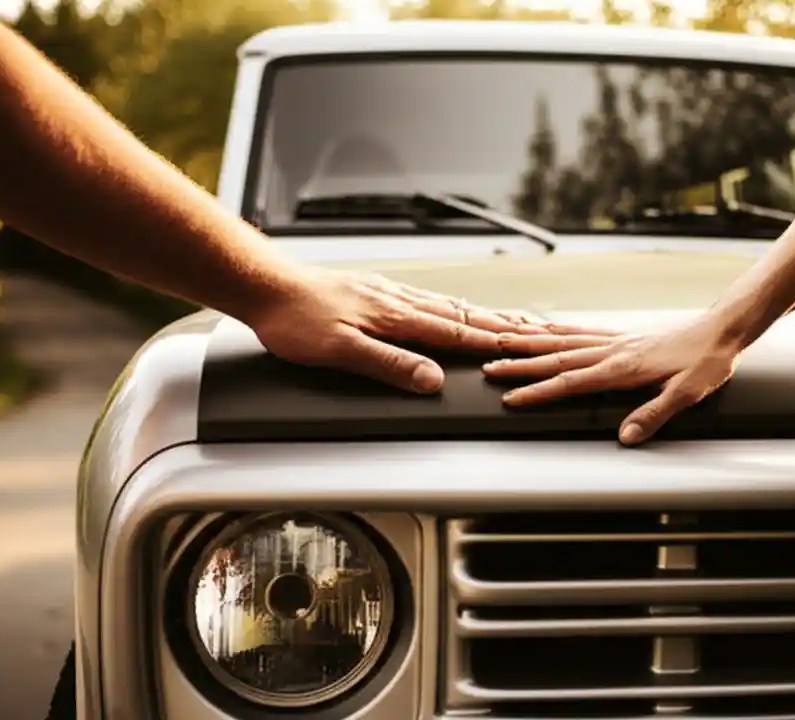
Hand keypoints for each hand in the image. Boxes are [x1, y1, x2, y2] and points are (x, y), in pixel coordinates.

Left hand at [247, 266, 545, 392]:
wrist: (265, 285)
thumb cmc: (295, 319)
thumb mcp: (341, 350)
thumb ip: (389, 364)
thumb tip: (430, 379)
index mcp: (393, 317)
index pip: (451, 334)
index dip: (487, 343)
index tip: (519, 348)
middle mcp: (395, 300)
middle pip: (456, 315)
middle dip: (494, 325)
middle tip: (529, 330)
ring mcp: (384, 293)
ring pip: (441, 305)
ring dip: (475, 314)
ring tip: (502, 320)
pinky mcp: (371, 291)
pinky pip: (422, 299)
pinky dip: (447, 306)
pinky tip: (445, 307)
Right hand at [482, 316, 739, 445]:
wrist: (722, 329)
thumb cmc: (707, 361)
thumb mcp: (687, 394)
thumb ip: (654, 415)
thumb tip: (625, 437)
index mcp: (623, 368)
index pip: (571, 382)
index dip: (539, 391)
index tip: (511, 397)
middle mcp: (612, 351)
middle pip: (556, 358)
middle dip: (520, 364)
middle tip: (489, 367)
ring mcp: (614, 340)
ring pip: (562, 341)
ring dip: (530, 343)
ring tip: (501, 342)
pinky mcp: (621, 336)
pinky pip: (579, 331)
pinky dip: (555, 330)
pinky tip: (542, 328)